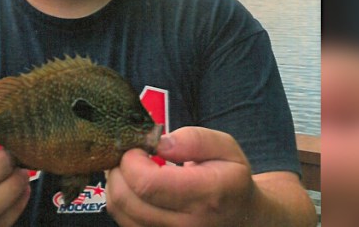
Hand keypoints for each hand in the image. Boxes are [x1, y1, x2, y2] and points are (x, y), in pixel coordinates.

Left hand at [106, 126, 255, 226]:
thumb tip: (158, 143)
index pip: (146, 183)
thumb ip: (193, 140)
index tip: (139, 146)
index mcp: (207, 196)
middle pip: (126, 198)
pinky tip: (135, 187)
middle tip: (132, 154)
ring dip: (117, 183)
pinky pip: (122, 219)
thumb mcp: (225, 148)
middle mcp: (186, 225)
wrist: (241, 218)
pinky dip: (121, 199)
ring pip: (119, 210)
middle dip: (119, 169)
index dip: (131, 159)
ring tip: (134, 169)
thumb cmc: (230, 179)